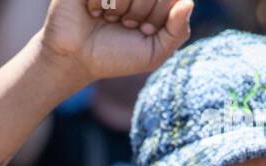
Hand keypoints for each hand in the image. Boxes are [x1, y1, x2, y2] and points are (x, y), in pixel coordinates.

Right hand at [40, 0, 193, 83]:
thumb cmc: (115, 56)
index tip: (144, 28)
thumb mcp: (153, 53)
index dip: (159, 13)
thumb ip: (177, 32)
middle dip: (140, 11)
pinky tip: (93, 10)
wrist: (77, 60)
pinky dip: (99, 2)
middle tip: (125, 23)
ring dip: (119, 7)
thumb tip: (189, 3)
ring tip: (108, 17)